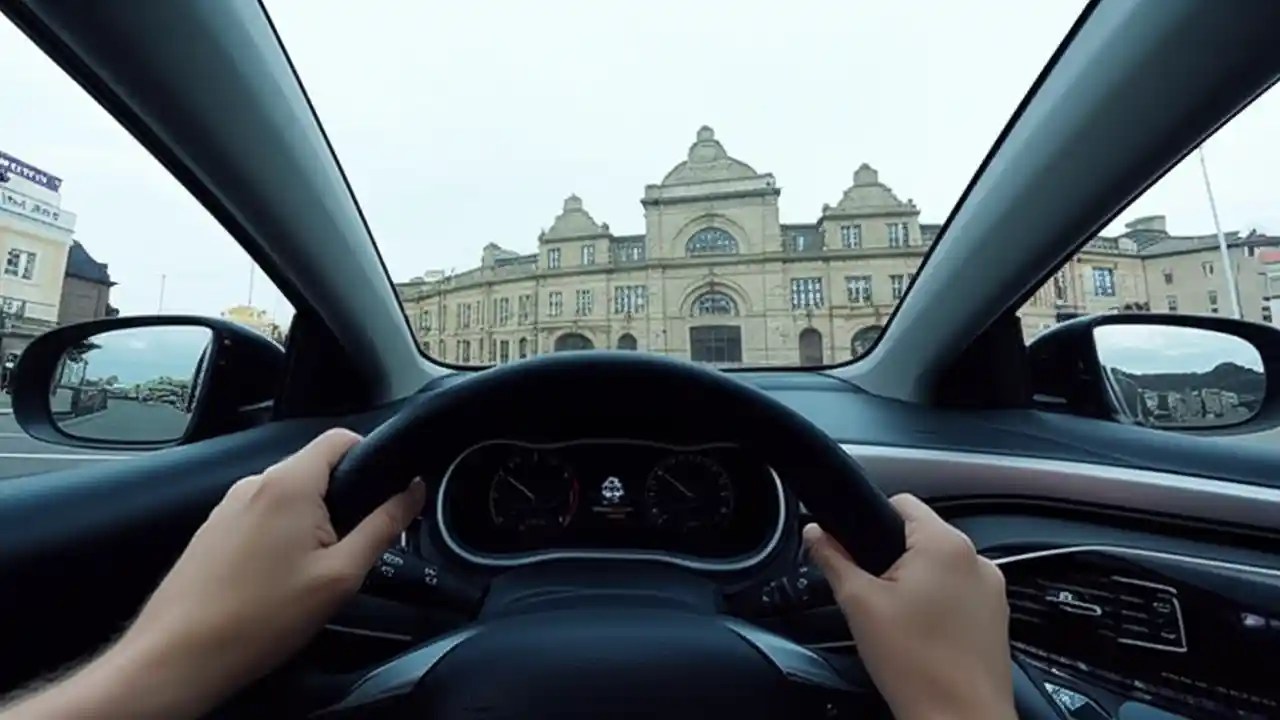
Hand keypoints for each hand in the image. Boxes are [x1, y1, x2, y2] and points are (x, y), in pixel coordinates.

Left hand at [5, 429, 424, 719]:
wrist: (179, 655)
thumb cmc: (262, 617)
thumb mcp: (341, 575)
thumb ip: (383, 526)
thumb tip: (413, 489)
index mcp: (290, 484)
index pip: (340, 438)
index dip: (373, 456)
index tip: (388, 494)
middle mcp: (255, 483)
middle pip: (316, 470)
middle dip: (343, 500)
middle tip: (353, 549)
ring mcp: (228, 505)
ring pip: (289, 497)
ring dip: (312, 523)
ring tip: (313, 573)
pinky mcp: (213, 530)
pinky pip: (262, 517)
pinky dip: (282, 537)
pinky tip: (279, 580)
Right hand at [803, 494, 1013, 719]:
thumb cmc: (916, 666)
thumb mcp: (859, 604)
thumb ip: (833, 560)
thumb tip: (816, 533)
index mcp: (945, 544)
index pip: (901, 503)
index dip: (869, 521)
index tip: (854, 551)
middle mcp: (977, 559)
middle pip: (920, 537)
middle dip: (891, 559)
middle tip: (873, 597)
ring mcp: (992, 589)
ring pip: (940, 568)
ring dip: (916, 583)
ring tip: (898, 622)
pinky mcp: (997, 616)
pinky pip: (959, 594)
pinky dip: (938, 605)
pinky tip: (922, 636)